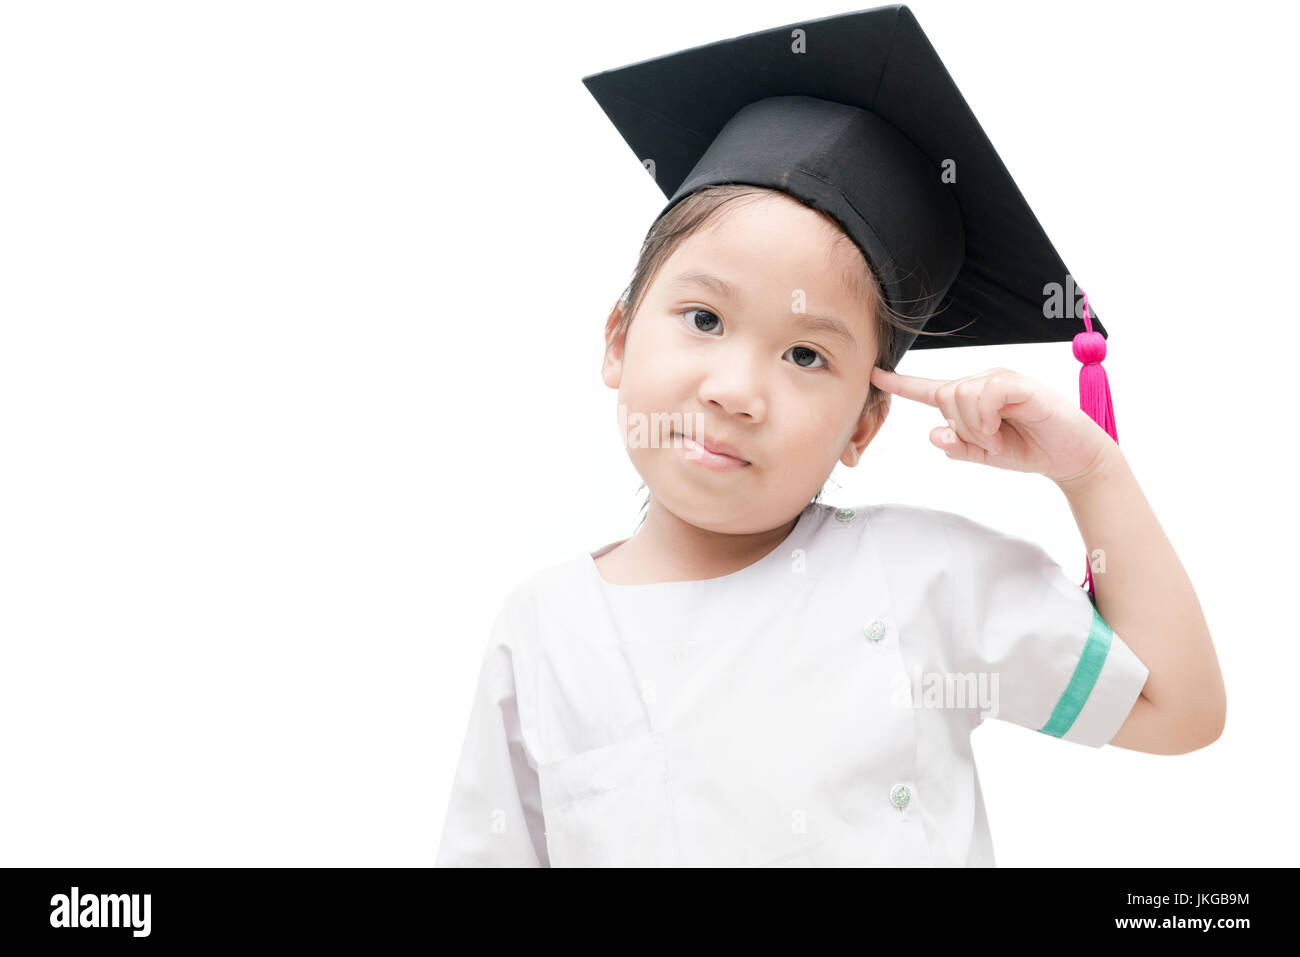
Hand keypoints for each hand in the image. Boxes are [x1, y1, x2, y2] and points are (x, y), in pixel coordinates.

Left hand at [870, 366, 1111, 484]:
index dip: (901, 384)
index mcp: (970, 400)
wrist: (1069, 457)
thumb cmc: (1028, 450)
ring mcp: (1000, 380)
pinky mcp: (1019, 383)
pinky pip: (984, 394)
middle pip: (944, 397)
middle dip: (962, 428)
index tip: (875, 374)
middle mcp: (982, 383)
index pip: (930, 390)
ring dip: (976, 428)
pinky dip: (987, 419)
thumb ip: (958, 447)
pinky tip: (1002, 432)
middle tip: (990, 443)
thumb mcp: (984, 455)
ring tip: (999, 439)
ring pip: (960, 395)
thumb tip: (933, 433)